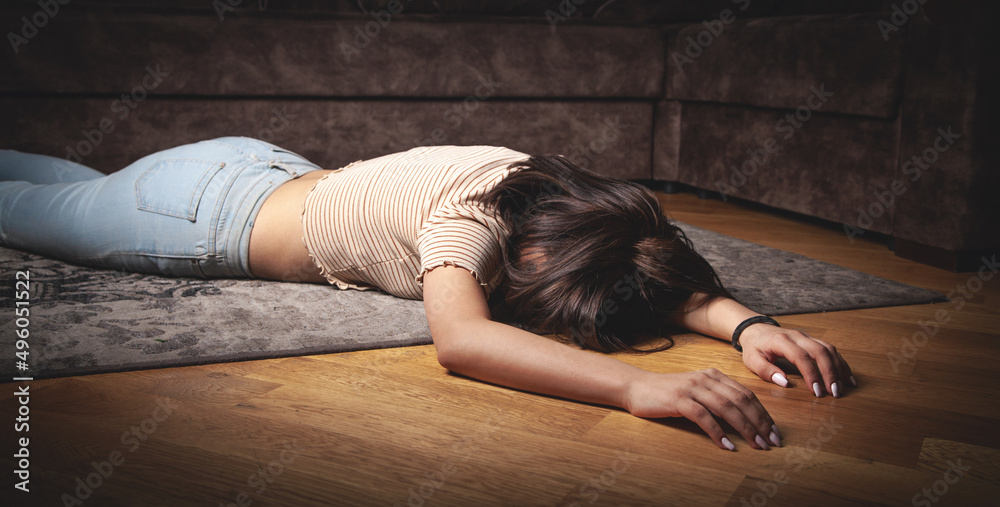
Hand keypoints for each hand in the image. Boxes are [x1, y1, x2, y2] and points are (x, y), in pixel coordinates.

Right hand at [623, 369, 781, 450]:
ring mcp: (692, 388)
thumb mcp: (697, 391)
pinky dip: (718, 433)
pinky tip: (727, 445)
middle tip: (771, 441)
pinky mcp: (679, 400)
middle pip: (741, 401)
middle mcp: (706, 379)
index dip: (763, 414)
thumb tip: (744, 419)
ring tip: (755, 444)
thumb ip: (717, 399)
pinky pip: (704, 417)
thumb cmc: (667, 393)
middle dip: (760, 423)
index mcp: (714, 375)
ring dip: (745, 428)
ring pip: (727, 408)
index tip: (774, 432)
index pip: (746, 394)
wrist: (637, 387)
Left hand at [738, 324, 855, 397]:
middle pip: (820, 351)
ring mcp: (807, 337)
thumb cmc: (754, 347)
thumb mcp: (752, 360)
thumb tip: (785, 383)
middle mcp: (797, 336)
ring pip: (829, 349)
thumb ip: (766, 371)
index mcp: (781, 341)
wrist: (756, 329)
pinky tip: (846, 377)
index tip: (816, 391)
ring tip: (844, 387)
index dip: (811, 374)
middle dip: (830, 373)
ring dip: (838, 368)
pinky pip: (830, 349)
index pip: (801, 357)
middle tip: (835, 393)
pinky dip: (840, 363)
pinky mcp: (812, 340)